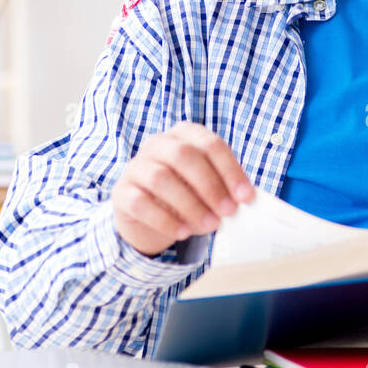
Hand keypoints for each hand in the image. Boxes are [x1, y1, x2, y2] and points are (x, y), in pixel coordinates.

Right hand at [112, 122, 256, 257]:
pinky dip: (165, 219)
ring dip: (190, 205)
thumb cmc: (184, 195)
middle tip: (228, 212)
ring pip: (161, 178)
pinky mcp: (122, 191)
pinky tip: (183, 233)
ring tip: (209, 225)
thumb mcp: (205, 187)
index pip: (210, 144)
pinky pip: (141, 202)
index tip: (246, 197)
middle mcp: (157, 144)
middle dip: (210, 186)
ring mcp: (136, 166)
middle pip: (183, 155)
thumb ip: (223, 189)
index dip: (230, 170)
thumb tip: (245, 202)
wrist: (146, 215)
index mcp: (184, 135)